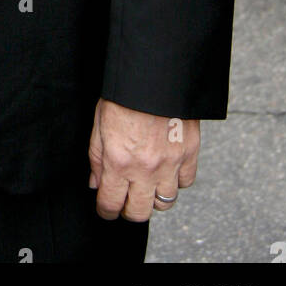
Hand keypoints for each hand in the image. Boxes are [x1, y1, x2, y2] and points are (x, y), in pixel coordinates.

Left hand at [88, 99, 198, 220]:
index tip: (106, 208)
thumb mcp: (99, 124)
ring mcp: (169, 163)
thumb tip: (96, 183)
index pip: (111, 204)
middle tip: (126, 199)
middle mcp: (144, 168)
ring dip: (154, 197)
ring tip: (147, 183)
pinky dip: (176, 180)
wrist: (153, 73)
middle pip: (139, 213)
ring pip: (164, 203)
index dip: (106, 210)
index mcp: (118, 161)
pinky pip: (185, 182)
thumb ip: (96, 158)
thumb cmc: (123, 95)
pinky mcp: (189, 153)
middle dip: (129, 210)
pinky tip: (167, 168)